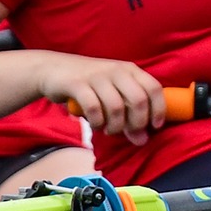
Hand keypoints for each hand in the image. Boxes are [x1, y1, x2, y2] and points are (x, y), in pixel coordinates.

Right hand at [40, 54, 167, 145]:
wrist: (52, 69)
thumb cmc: (88, 85)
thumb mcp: (112, 95)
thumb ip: (128, 116)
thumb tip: (142, 140)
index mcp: (129, 70)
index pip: (154, 88)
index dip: (159, 110)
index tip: (154, 126)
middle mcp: (116, 70)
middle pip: (139, 100)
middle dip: (137, 123)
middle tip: (130, 132)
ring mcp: (96, 76)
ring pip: (116, 107)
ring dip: (115, 126)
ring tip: (110, 130)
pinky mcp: (77, 84)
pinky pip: (94, 108)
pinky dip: (97, 123)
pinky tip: (96, 125)